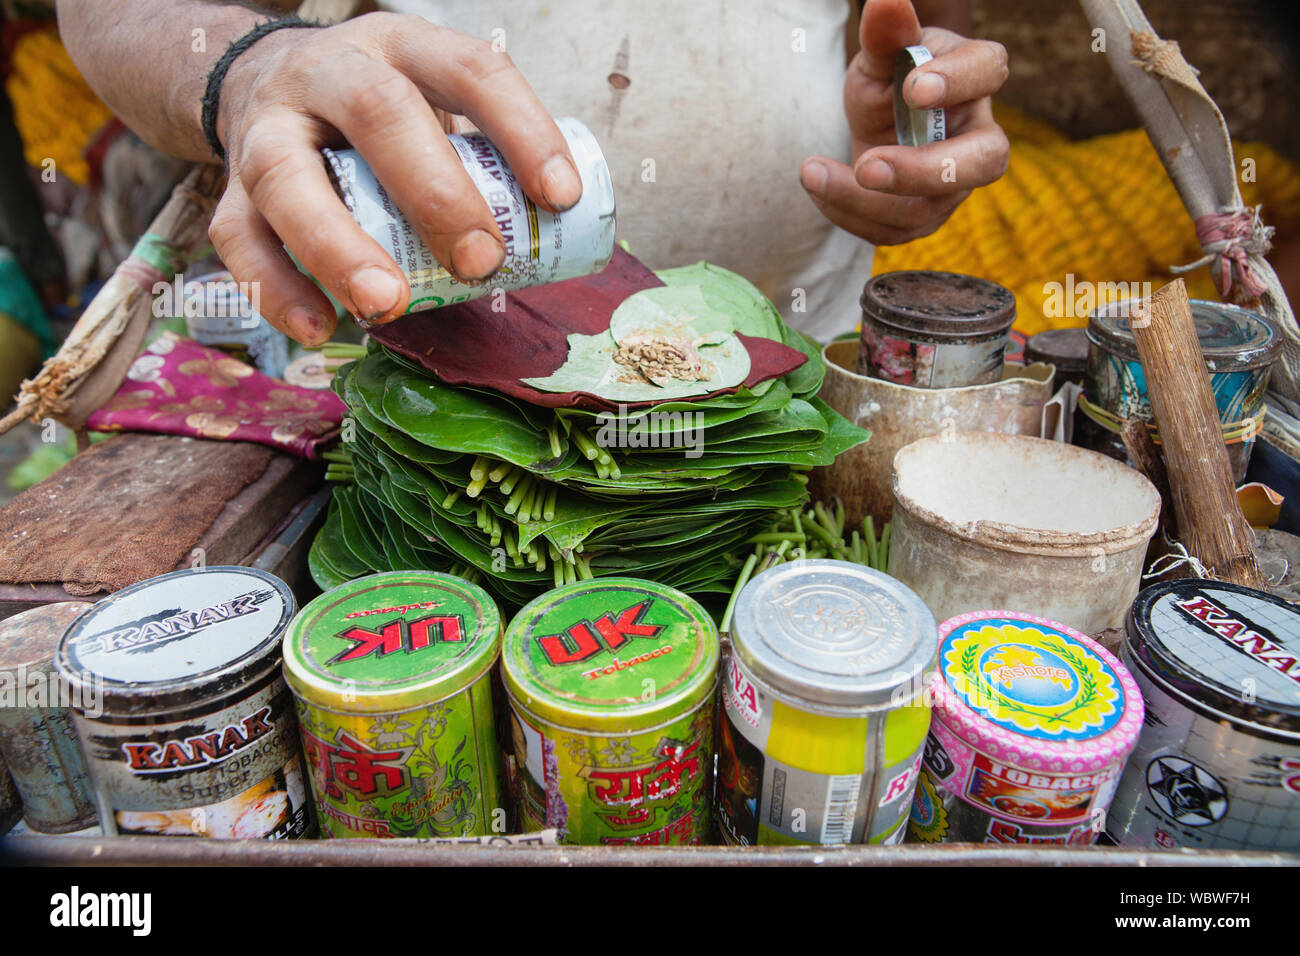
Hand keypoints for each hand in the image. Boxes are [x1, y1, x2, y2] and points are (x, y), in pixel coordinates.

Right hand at [208, 13, 581, 344]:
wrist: (263, 85)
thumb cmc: (379, 117)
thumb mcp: (434, 106)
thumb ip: (478, 162)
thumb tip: (556, 252)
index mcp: (402, 47)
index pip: (471, 70)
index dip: (522, 130)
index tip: (561, 198)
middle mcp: (329, 72)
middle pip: (377, 112)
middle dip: (435, 193)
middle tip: (480, 262)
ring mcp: (268, 126)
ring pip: (287, 175)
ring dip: (337, 245)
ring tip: (385, 304)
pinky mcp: (228, 183)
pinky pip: (239, 235)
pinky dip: (276, 287)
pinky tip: (321, 328)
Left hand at [800, 0, 1008, 245]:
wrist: (880, 125)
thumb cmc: (888, 82)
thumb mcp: (878, 57)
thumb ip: (885, 36)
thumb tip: (886, 1)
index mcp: (975, 79)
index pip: (988, 70)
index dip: (959, 80)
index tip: (913, 87)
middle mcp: (978, 137)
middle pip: (983, 162)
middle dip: (923, 170)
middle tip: (868, 166)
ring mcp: (956, 186)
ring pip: (927, 209)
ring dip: (863, 200)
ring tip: (813, 172)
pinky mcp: (926, 217)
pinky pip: (894, 231)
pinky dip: (848, 214)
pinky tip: (818, 187)